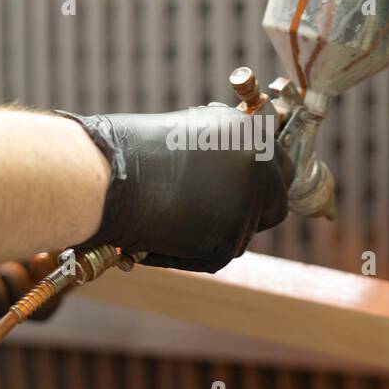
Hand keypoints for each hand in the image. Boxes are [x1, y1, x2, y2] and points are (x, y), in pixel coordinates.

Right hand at [59, 105, 292, 272]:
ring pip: (243, 233)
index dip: (265, 183)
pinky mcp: (229, 240)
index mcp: (250, 135)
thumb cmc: (131, 151)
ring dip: (217, 231)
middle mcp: (258, 168)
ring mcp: (247, 205)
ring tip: (172, 218)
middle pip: (277, 204)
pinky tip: (161, 236)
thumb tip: (240, 167)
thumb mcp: (192, 134)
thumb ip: (225, 150)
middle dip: (256, 213)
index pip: (280, 167)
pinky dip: (191, 252)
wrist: (108, 176)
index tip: (249, 193)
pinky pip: (216, 254)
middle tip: (224, 217)